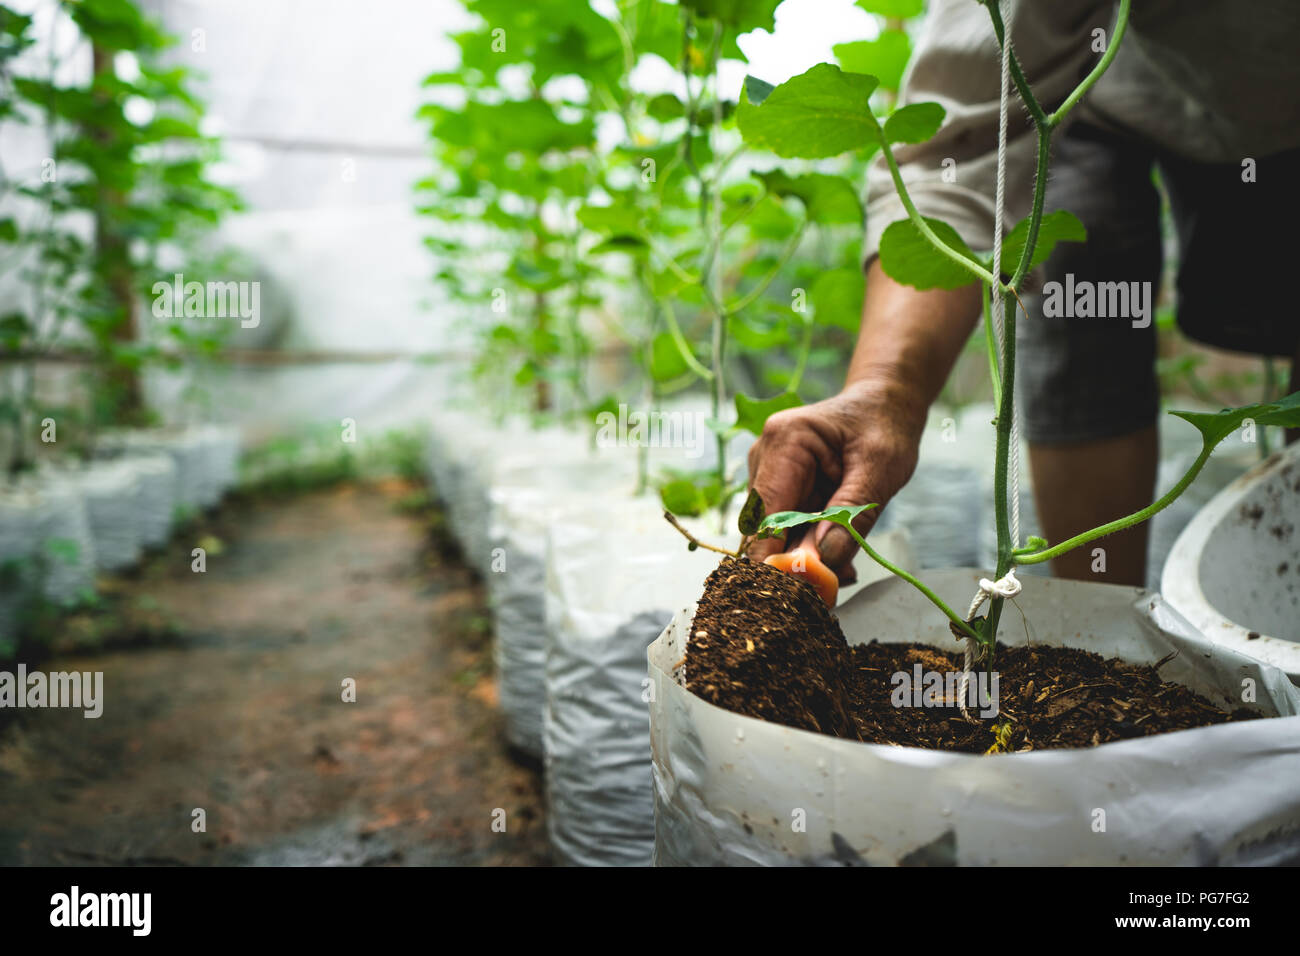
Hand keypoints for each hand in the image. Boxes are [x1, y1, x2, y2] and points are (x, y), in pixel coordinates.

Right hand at [745, 377, 925, 582]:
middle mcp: (765, 456)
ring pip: (774, 533)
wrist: (884, 405)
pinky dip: (808, 547)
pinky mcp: (779, 489)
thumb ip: (851, 514)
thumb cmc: (884, 426)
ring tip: (842, 570)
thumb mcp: (881, 468)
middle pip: (765, 527)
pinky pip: (785, 528)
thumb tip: (823, 561)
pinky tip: (836, 555)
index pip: (766, 511)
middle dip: (794, 560)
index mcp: (786, 441)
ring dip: (803, 557)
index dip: (773, 555)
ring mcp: (768, 473)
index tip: (795, 590)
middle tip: (835, 582)